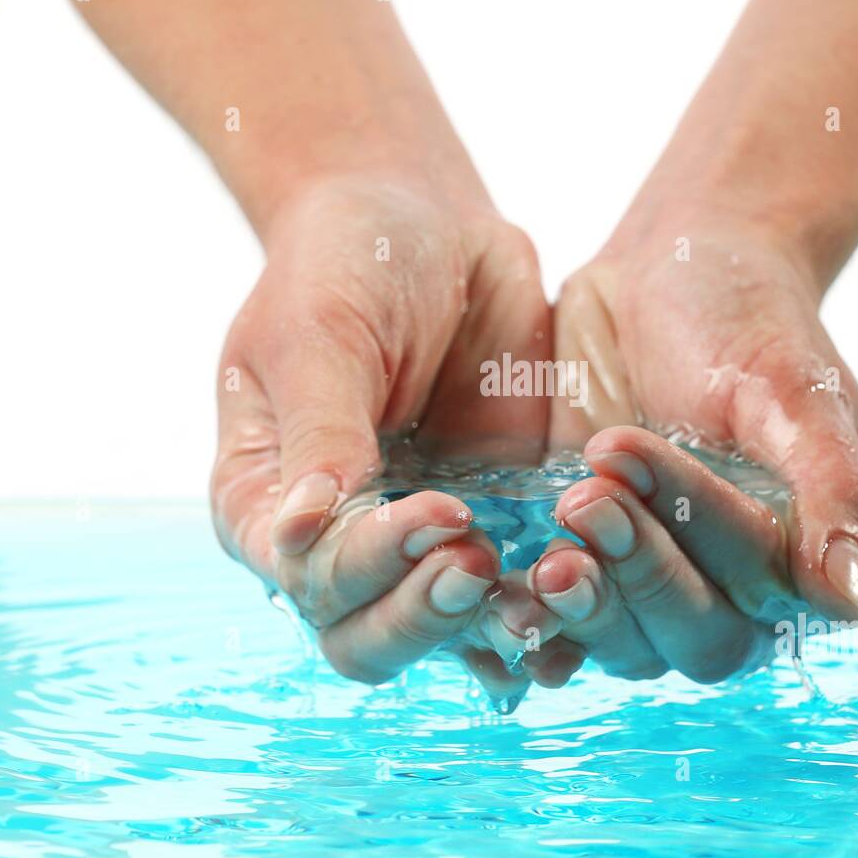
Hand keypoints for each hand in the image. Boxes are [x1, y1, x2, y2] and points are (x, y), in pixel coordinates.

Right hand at [211, 178, 582, 699]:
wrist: (426, 219)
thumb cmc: (344, 264)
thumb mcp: (318, 335)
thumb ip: (320, 434)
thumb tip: (298, 536)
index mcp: (270, 504)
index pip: (311, 581)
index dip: (372, 569)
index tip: (438, 514)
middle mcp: (342, 541)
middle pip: (369, 637)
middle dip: (424, 618)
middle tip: (481, 567)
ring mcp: (423, 538)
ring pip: (447, 633)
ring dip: (492, 631)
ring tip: (549, 597)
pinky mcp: (496, 518)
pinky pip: (517, 589)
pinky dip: (549, 606)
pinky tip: (588, 597)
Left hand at [536, 203, 857, 683]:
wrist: (672, 271)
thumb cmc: (750, 320)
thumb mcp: (795, 390)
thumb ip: (832, 489)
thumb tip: (848, 604)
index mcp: (796, 554)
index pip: (750, 585)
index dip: (690, 532)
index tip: (625, 451)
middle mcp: (727, 587)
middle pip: (685, 634)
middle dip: (632, 572)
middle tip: (580, 498)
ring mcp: (649, 580)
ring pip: (621, 641)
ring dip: (580, 602)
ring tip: (545, 545)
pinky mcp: (582, 561)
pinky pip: (559, 619)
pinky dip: (528, 618)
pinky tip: (491, 596)